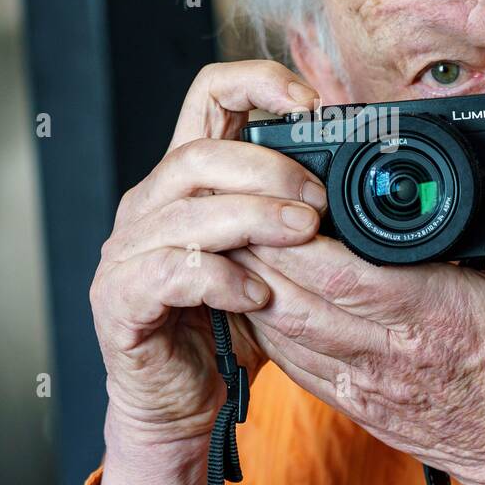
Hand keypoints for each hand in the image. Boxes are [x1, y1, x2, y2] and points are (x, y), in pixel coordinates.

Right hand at [90, 61, 326, 484]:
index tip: (313, 102)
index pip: (209, 95)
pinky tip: (257, 294)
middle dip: (269, 169)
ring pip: (187, 208)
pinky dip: (220, 277)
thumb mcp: (271, 259)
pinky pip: (170, 272)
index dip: (258, 81)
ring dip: (255, 217)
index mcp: (186, 180)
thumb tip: (363, 186)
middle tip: (320, 201)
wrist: (179, 403)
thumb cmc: (226, 326)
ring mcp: (128, 251)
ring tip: (304, 236)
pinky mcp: (121, 298)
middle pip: (201, 153)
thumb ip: (292, 217)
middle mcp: (150, 205)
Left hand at [230, 134, 484, 484]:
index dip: (297, 238)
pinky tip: (254, 290)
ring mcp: (366, 386)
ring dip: (249, 286)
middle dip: (256, 251)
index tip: (279, 192)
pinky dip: (263, 326)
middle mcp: (389, 357)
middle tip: (237, 201)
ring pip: (281, 334)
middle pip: (294, 301)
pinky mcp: (356, 405)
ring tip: (234, 235)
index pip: (343, 277)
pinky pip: (290, 364)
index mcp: (435, 319)